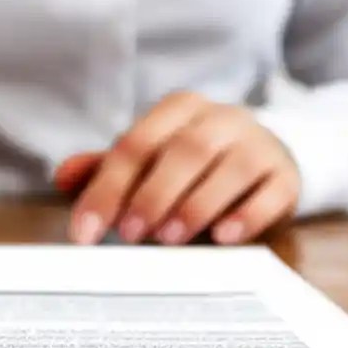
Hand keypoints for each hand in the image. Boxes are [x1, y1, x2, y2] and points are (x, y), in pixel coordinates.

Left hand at [54, 92, 299, 245]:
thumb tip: (61, 177)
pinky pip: (269, 192)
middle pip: (184, 151)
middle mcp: (221, 119)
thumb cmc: (195, 163)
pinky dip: (246, 215)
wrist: (268, 158)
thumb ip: (106, 168)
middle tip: (130, 234)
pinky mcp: (285, 175)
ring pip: (229, 168)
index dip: (106, 188)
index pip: (136, 145)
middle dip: (152, 194)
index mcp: (179, 110)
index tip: (84, 232)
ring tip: (170, 238)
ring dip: (197, 204)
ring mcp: (258, 144)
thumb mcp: (150, 160)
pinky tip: (224, 237)